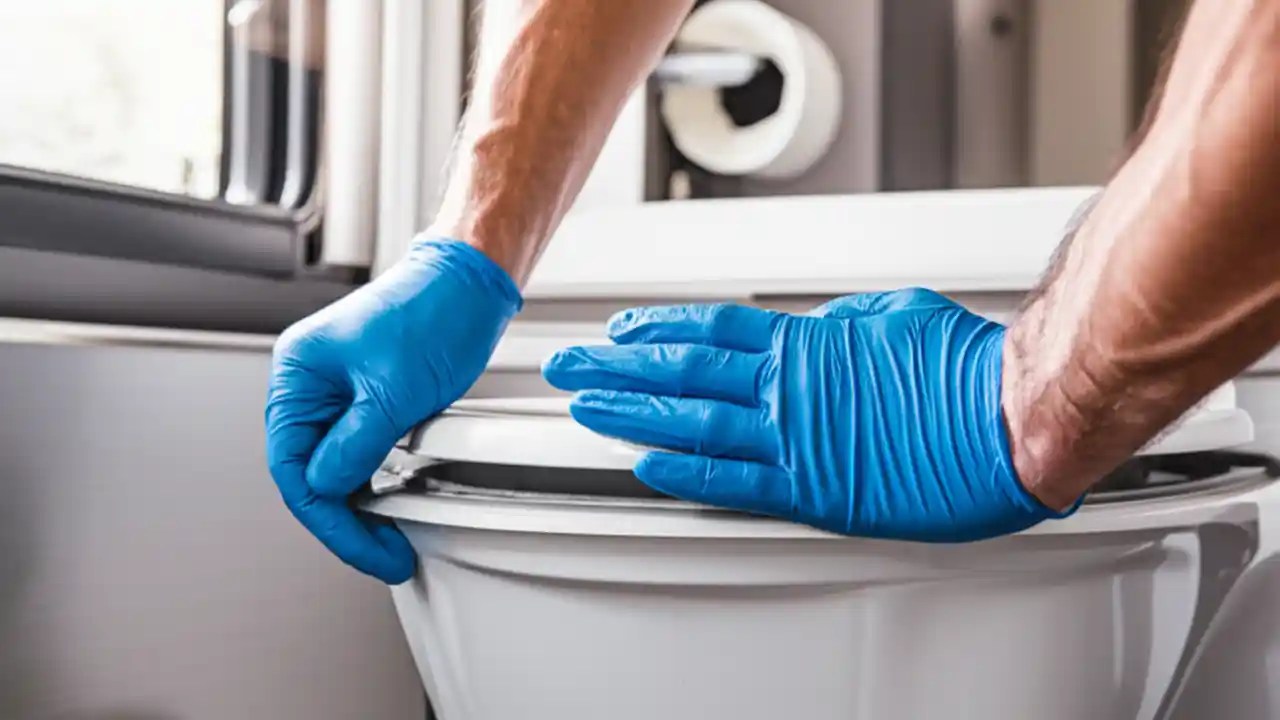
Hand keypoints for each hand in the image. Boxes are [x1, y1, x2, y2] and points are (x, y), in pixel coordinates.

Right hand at [266, 238, 521, 581]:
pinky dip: (376, 484)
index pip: (292, 466)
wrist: (471, 283)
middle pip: (310, 473)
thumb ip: (355, 446)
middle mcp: (310, 385)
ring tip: (391, 538)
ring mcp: (339, 393)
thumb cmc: (432, 314)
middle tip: (385, 553)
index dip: (327, 517)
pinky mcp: (370, 398)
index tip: (365, 548)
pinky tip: (393, 507)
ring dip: (361, 507)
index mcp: (298, 375)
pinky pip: (360, 453)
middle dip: (345, 520)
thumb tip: (327, 488)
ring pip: (336, 468)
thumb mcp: (392, 391)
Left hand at [542, 289, 1075, 540]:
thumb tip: (822, 325)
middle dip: (620, 367)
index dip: (658, 330)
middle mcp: (791, 388)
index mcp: (809, 343)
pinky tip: (644, 465)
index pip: (711, 330)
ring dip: (632, 415)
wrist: (1009, 419)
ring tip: (585, 408)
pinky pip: (736, 481)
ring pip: (694, 423)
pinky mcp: (816, 489)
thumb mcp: (897, 315)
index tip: (620, 330)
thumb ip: (846, 322)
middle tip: (572, 363)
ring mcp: (797, 439)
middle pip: (685, 371)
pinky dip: (686, 473)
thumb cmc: (966, 369)